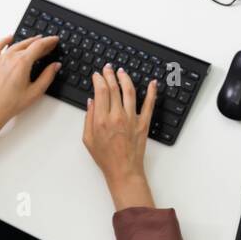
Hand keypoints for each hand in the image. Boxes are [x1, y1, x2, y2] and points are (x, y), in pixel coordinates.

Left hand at [0, 35, 59, 159]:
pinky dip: (4, 41)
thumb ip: (47, 76)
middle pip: (28, 44)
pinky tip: (9, 38)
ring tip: (34, 41)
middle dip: (40, 42)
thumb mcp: (35, 92)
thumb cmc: (11, 103)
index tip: (54, 40)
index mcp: (22, 63)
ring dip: (26, 41)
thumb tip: (55, 66)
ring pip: (15, 44)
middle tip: (48, 43)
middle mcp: (10, 58)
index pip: (39, 46)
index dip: (49, 41)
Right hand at [83, 65, 156, 209]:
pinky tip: (152, 83)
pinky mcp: (143, 123)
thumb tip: (91, 101)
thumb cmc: (106, 158)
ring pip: (129, 91)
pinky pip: (149, 104)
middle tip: (108, 68)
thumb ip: (88, 118)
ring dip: (125, 78)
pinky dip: (152, 92)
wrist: (123, 171)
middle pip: (114, 88)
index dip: (99, 80)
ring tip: (122, 71)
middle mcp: (117, 116)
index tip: (97, 75)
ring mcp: (132, 119)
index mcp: (101, 120)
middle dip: (110, 75)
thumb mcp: (88, 139)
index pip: (101, 91)